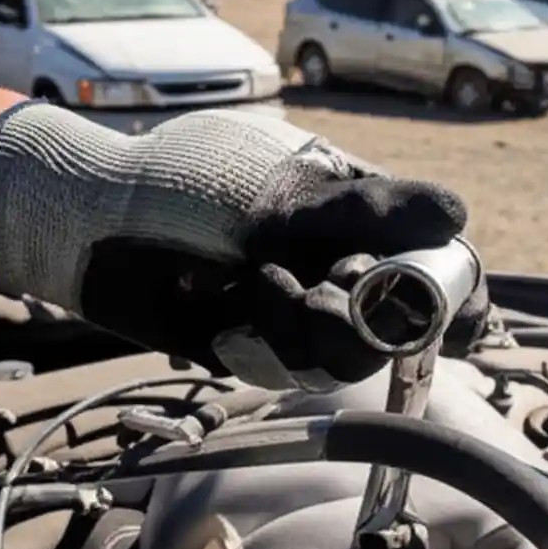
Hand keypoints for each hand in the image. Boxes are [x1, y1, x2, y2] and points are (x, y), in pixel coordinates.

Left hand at [0, 102, 488, 390]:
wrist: (91, 216)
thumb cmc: (188, 181)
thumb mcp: (281, 190)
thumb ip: (365, 210)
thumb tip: (457, 215)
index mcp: (366, 217)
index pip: (444, 267)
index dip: (452, 298)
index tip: (443, 319)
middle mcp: (342, 268)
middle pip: (398, 329)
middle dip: (355, 313)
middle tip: (304, 278)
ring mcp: (301, 311)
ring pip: (341, 359)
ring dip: (299, 325)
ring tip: (251, 282)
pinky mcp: (258, 349)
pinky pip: (281, 367)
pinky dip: (248, 334)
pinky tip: (209, 298)